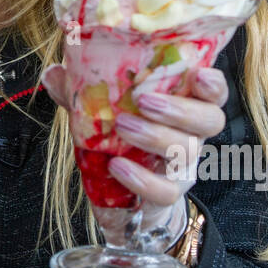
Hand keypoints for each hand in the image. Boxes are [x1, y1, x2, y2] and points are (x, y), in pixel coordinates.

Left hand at [41, 64, 228, 233]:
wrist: (122, 194)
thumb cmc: (118, 136)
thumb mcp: (101, 107)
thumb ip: (81, 89)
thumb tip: (53, 73)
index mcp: (184, 104)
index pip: (213, 91)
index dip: (212, 83)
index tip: (198, 75)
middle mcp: (191, 133)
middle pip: (210, 120)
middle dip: (181, 108)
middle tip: (145, 101)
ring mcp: (183, 166)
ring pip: (187, 151)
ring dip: (155, 136)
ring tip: (122, 126)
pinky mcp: (168, 194)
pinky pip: (165, 191)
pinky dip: (142, 178)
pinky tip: (117, 165)